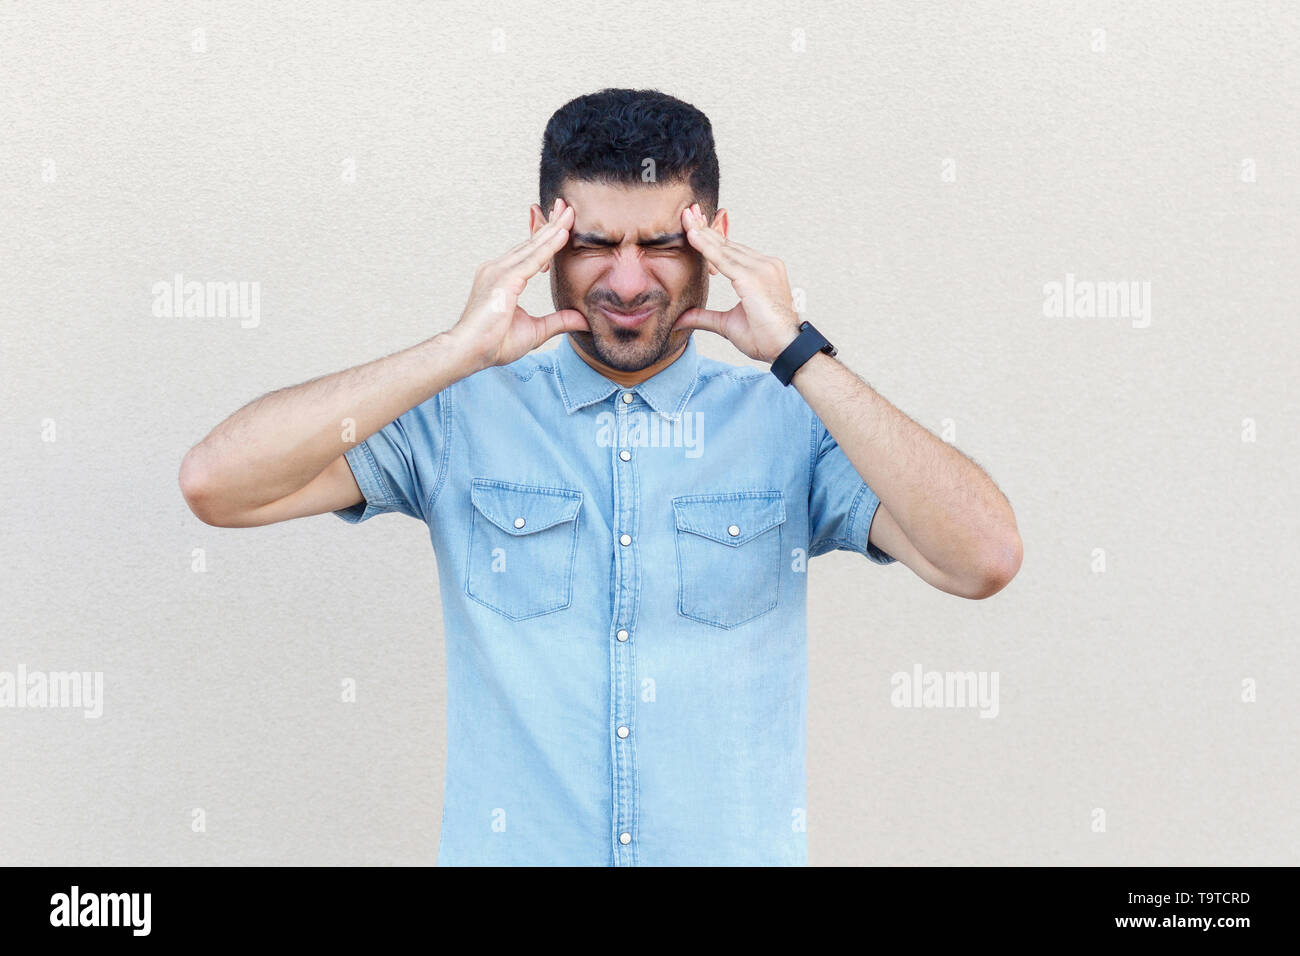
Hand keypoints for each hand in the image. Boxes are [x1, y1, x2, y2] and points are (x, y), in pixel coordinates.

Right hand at [448, 198, 588, 370]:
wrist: (469, 353)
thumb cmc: (494, 344)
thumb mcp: (536, 331)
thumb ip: (559, 321)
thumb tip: (584, 320)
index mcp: (503, 277)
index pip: (529, 252)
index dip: (546, 236)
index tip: (562, 223)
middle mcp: (498, 268)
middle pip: (530, 242)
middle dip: (551, 223)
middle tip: (568, 206)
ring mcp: (498, 271)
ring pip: (532, 246)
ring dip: (553, 228)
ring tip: (570, 212)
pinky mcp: (503, 279)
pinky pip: (532, 259)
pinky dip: (549, 246)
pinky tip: (563, 234)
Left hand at [671, 203, 802, 362]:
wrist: (786, 349)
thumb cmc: (764, 338)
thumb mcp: (726, 325)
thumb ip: (703, 317)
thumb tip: (680, 319)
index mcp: (762, 271)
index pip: (732, 250)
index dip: (712, 237)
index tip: (694, 225)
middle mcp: (764, 265)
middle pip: (728, 243)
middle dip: (705, 228)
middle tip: (686, 212)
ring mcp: (761, 268)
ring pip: (724, 248)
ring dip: (702, 232)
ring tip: (685, 218)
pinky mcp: (753, 277)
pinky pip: (723, 259)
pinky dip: (706, 247)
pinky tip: (691, 235)